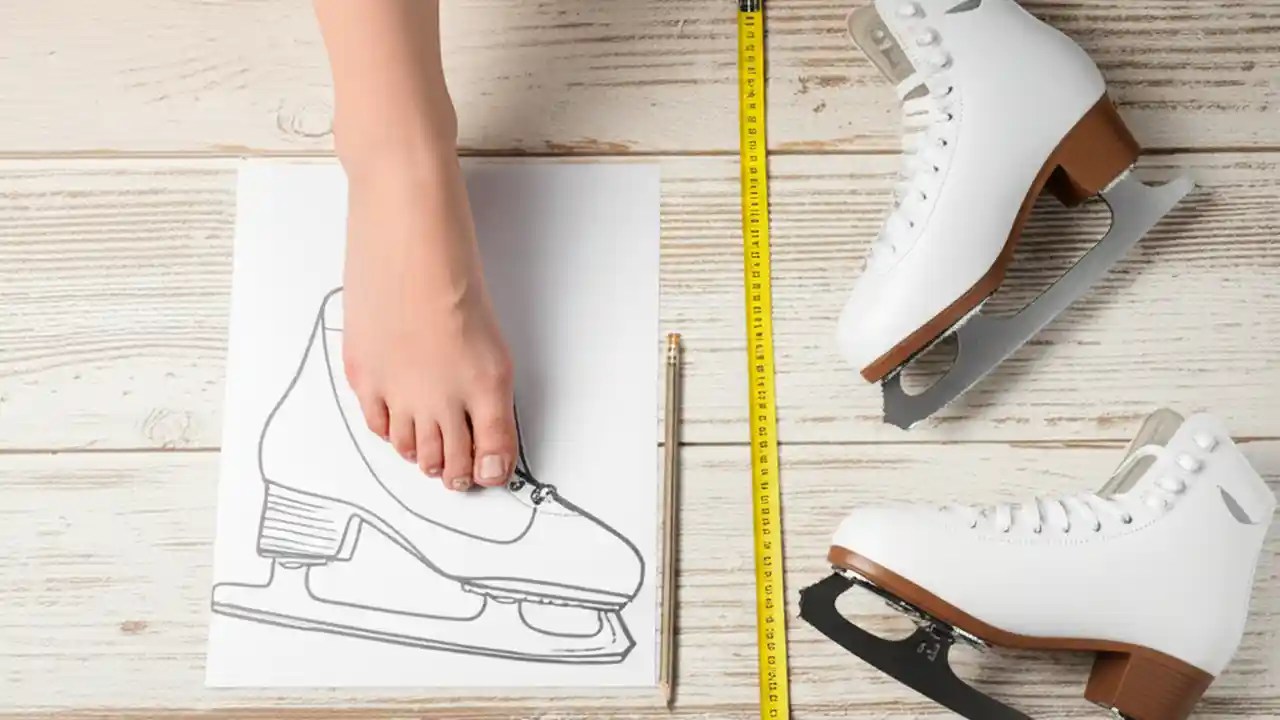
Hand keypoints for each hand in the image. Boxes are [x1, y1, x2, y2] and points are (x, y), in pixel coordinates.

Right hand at [341, 154, 517, 491]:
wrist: (407, 232)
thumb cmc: (455, 270)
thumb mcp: (492, 334)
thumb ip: (491, 391)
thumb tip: (487, 433)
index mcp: (487, 386)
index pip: (493, 456)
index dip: (491, 471)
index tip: (490, 473)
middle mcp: (443, 397)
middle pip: (450, 462)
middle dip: (458, 472)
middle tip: (459, 474)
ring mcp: (399, 388)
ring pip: (412, 450)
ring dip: (424, 457)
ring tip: (431, 455)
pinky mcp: (364, 373)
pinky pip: (378, 425)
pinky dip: (391, 434)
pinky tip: (399, 429)